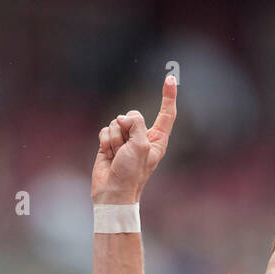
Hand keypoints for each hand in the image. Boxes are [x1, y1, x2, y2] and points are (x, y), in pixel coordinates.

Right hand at [92, 75, 176, 204]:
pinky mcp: (110, 143)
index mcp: (157, 140)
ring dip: (114, 138)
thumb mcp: (141, 146)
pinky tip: (108, 155)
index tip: (169, 78)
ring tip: (117, 155)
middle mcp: (142, 137)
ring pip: (116, 122)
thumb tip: (124, 118)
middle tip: (126, 146)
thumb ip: (137, 124)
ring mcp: (125, 140)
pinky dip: (105, 141)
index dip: (168, 96)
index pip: (166, 114)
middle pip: (133, 114)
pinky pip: (105, 130)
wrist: (112, 192)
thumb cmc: (131, 174)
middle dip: (126, 127)